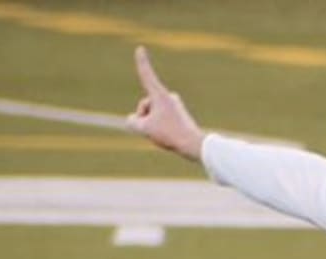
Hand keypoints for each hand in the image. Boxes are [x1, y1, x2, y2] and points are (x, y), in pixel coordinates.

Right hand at [126, 46, 205, 160]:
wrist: (193, 144)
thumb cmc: (169, 133)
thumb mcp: (143, 128)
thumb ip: (132, 122)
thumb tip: (133, 120)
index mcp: (160, 95)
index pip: (146, 75)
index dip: (141, 62)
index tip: (140, 48)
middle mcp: (168, 97)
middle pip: (144, 106)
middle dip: (144, 119)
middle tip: (158, 129)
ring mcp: (174, 106)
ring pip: (152, 115)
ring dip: (152, 126)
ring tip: (166, 134)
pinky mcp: (178, 115)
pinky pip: (160, 121)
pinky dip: (160, 130)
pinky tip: (170, 137)